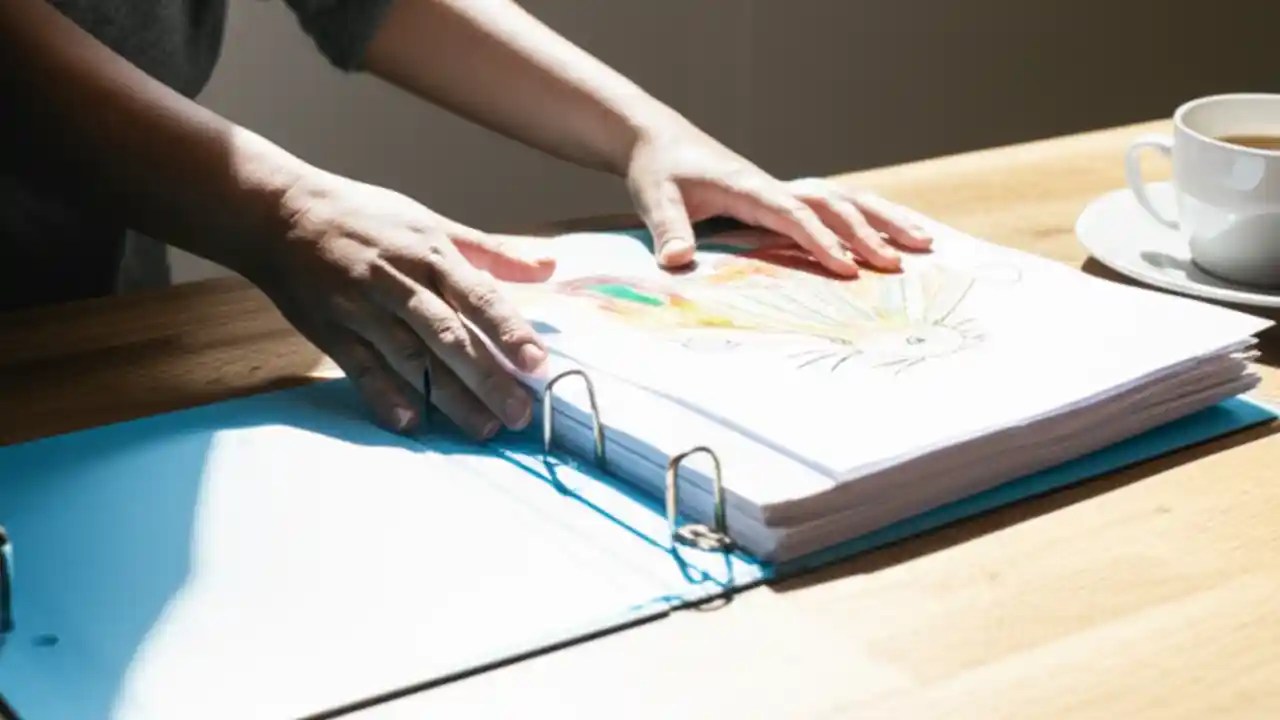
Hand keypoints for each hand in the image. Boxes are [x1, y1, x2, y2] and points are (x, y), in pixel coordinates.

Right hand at [247, 170, 555, 438]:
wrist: (279, 215)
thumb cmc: (366, 217)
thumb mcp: (430, 223)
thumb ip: (492, 252)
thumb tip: (550, 265)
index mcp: (429, 254)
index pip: (477, 295)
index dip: (509, 330)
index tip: (537, 362)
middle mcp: (398, 283)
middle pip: (448, 336)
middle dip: (487, 377)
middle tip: (519, 414)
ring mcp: (362, 310)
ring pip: (411, 359)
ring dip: (448, 397)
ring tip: (482, 428)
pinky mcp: (331, 332)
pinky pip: (362, 369)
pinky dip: (386, 396)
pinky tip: (412, 423)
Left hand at [625, 122, 932, 274]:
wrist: (660, 141)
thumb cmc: (659, 170)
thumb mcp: (655, 198)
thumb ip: (669, 229)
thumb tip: (676, 262)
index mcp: (748, 187)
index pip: (793, 214)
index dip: (820, 241)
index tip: (846, 267)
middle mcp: (774, 185)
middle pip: (833, 204)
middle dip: (867, 233)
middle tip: (899, 263)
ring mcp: (784, 189)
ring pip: (845, 199)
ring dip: (885, 220)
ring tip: (926, 242)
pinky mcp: (784, 196)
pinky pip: (835, 205)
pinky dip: (869, 216)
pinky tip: (895, 232)